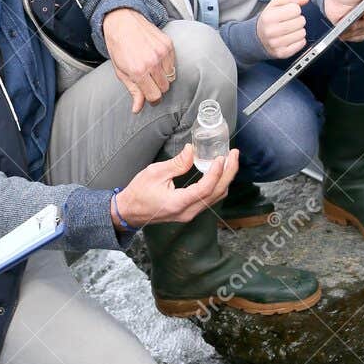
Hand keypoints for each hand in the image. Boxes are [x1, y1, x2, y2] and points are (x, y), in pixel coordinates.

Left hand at [102, 7, 176, 112]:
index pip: (155, 96)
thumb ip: (133, 91)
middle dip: (157, 87)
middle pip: (164, 88)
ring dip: (162, 76)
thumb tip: (137, 109)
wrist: (122, 21)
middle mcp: (152, 62)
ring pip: (171, 76)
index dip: (152, 99)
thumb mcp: (121, 71)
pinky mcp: (168, 44)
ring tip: (151, 67)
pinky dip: (166, 65)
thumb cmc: (118, 46)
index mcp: (138, 71)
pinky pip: (173, 64)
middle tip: (148, 80)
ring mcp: (162, 52)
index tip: (150, 97)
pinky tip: (155, 58)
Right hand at [111, 142, 238, 227]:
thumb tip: (192, 150)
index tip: (221, 158)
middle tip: (233, 154)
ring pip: (216, 197)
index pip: (205, 189)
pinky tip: (219, 171)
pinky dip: (218, 184)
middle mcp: (187, 212)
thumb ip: (177, 163)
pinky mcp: (190, 211)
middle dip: (229, 173)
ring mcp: (190, 213)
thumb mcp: (154, 173)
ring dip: (225, 178)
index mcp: (178, 203)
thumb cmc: (138, 193)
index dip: (216, 172)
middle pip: (217, 193)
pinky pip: (210, 198)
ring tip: (229, 160)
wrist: (129, 212)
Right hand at [256, 0, 308, 58]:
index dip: (294, 9)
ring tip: (290, 30)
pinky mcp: (282, 53)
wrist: (258, 38)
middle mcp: (271, 31)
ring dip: (299, 30)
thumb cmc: (269, 20)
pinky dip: (299, 40)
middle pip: (301, 21)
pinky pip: (302, 43)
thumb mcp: (275, 4)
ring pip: (302, 33)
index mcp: (269, 17)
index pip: (295, 9)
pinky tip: (291, 38)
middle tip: (290, 21)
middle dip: (298, 19)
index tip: (289, 12)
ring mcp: (276, 44)